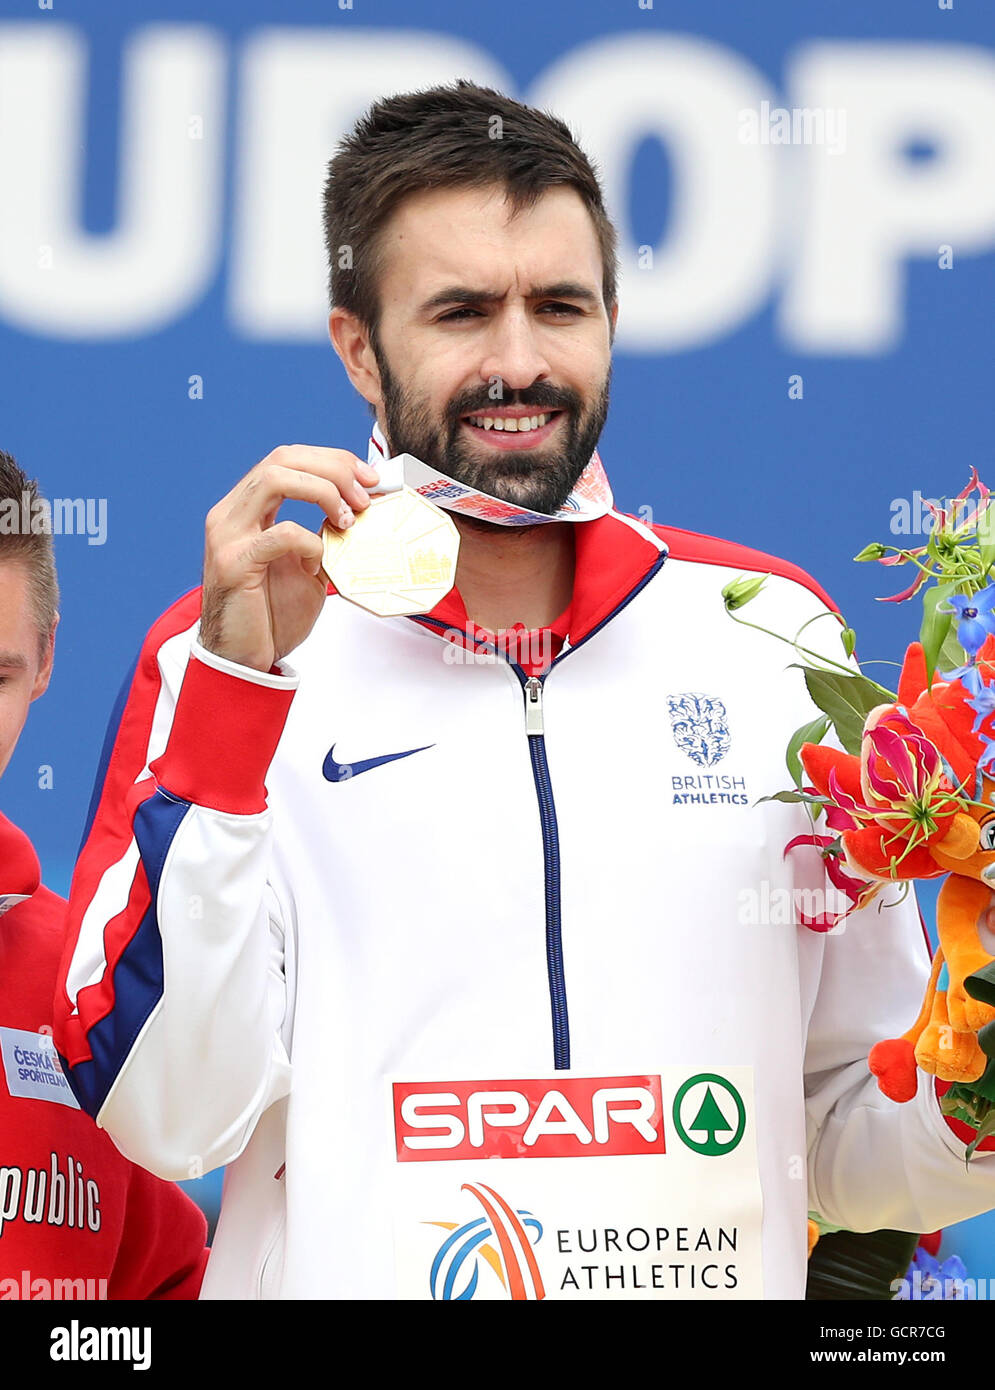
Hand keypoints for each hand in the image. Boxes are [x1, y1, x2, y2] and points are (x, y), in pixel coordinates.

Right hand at [200, 445, 379, 670]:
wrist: (243, 660)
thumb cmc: (271, 616)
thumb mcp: (308, 567)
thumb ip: (326, 536)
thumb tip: (362, 512)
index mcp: (246, 508)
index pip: (287, 459)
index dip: (332, 460)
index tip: (368, 477)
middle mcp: (231, 513)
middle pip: (282, 458)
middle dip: (333, 468)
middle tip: (365, 494)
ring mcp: (228, 535)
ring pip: (275, 479)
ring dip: (323, 491)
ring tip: (347, 519)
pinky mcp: (234, 564)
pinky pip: (279, 534)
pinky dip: (310, 542)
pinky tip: (317, 563)